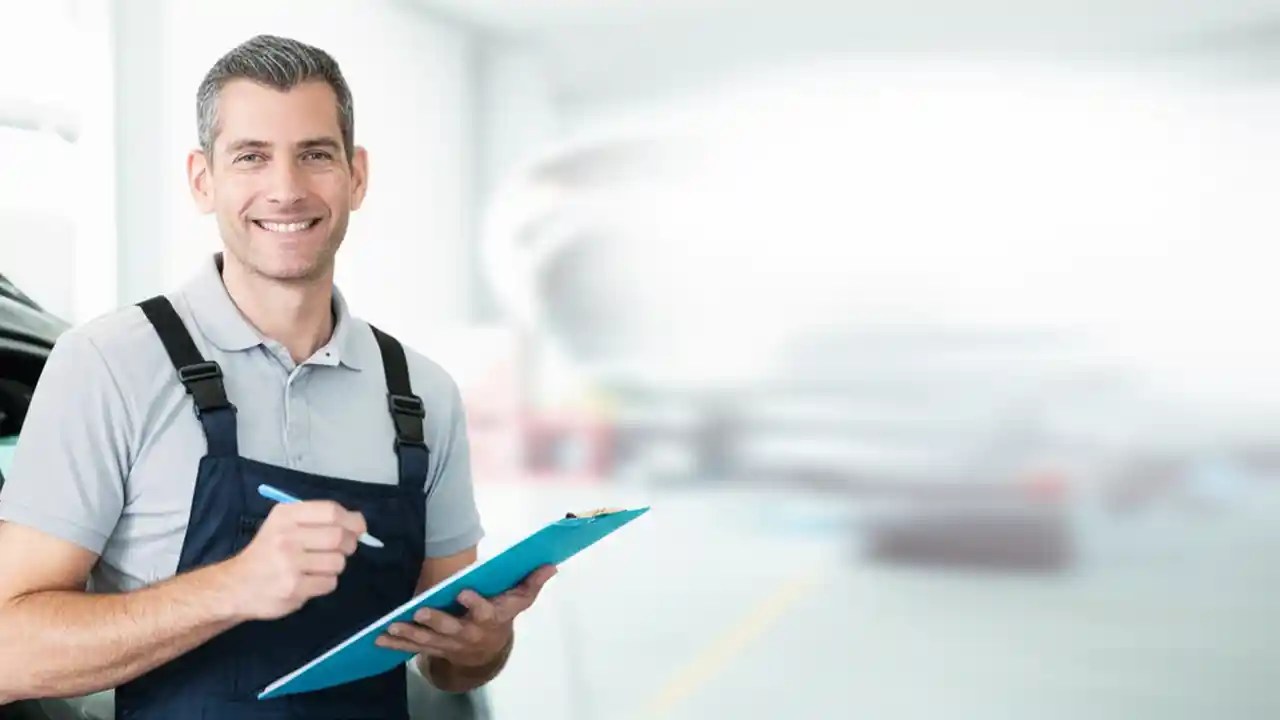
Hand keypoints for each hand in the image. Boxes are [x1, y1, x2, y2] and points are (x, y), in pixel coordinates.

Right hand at [223, 501, 366, 620]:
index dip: (352, 520)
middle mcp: (286, 537)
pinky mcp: (293, 589)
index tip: (357, 529)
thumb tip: (358, 524)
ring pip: (338, 562)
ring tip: (318, 567)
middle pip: (339, 537)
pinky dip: (326, 583)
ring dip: (335, 566)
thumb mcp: (283, 525)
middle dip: (348, 544)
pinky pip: (329, 583)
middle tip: (342, 550)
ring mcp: (289, 564)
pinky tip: (309, 581)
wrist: (236, 586)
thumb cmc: (267, 552)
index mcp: (285, 516)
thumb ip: (316, 520)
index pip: (331, 511)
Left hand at [375, 564, 556, 666]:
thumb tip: (551, 565)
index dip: (475, 603)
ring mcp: (448, 644)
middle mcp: (468, 634)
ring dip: (409, 635)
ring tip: (392, 626)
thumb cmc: (501, 617)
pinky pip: (412, 648)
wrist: (487, 653)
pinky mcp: (433, 648)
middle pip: (451, 628)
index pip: (484, 612)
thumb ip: (531, 583)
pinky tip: (379, 639)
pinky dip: (396, 645)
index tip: (464, 591)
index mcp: (489, 619)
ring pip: (428, 641)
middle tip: (421, 612)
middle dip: (436, 621)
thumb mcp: (519, 601)